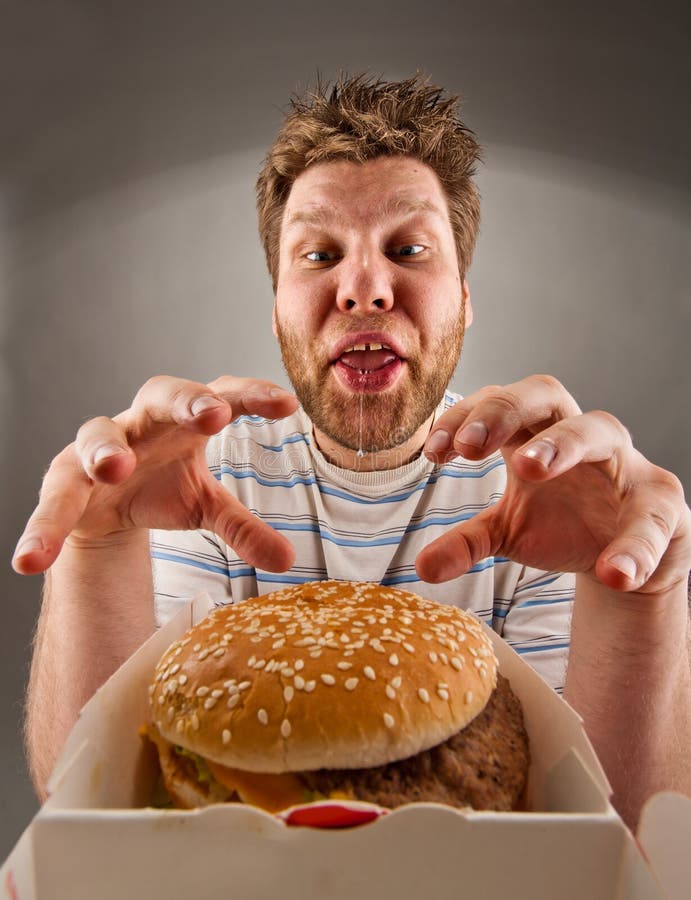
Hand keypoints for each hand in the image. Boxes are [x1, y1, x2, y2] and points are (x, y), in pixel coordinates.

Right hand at [12, 376, 298, 574]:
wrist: (108, 508)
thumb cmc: (164, 488)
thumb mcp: (205, 505)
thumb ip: (243, 528)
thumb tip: (288, 561)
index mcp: (184, 421)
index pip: (221, 395)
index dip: (251, 395)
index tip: (287, 405)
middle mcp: (142, 424)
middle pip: (159, 395)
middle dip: (184, 400)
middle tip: (211, 414)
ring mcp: (100, 448)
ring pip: (97, 434)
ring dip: (105, 448)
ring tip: (114, 467)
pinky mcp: (65, 481)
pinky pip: (53, 500)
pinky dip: (43, 528)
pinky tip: (30, 560)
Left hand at [418, 375, 690, 594]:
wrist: (624, 556)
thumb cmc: (561, 522)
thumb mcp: (509, 531)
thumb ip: (467, 542)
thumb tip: (422, 567)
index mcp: (533, 433)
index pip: (496, 403)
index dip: (465, 418)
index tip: (435, 453)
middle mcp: (577, 434)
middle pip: (544, 395)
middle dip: (505, 411)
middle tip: (472, 444)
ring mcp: (622, 462)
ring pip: (599, 430)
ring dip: (563, 443)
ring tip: (528, 470)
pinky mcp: (661, 501)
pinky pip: (653, 514)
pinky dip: (635, 543)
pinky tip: (613, 573)